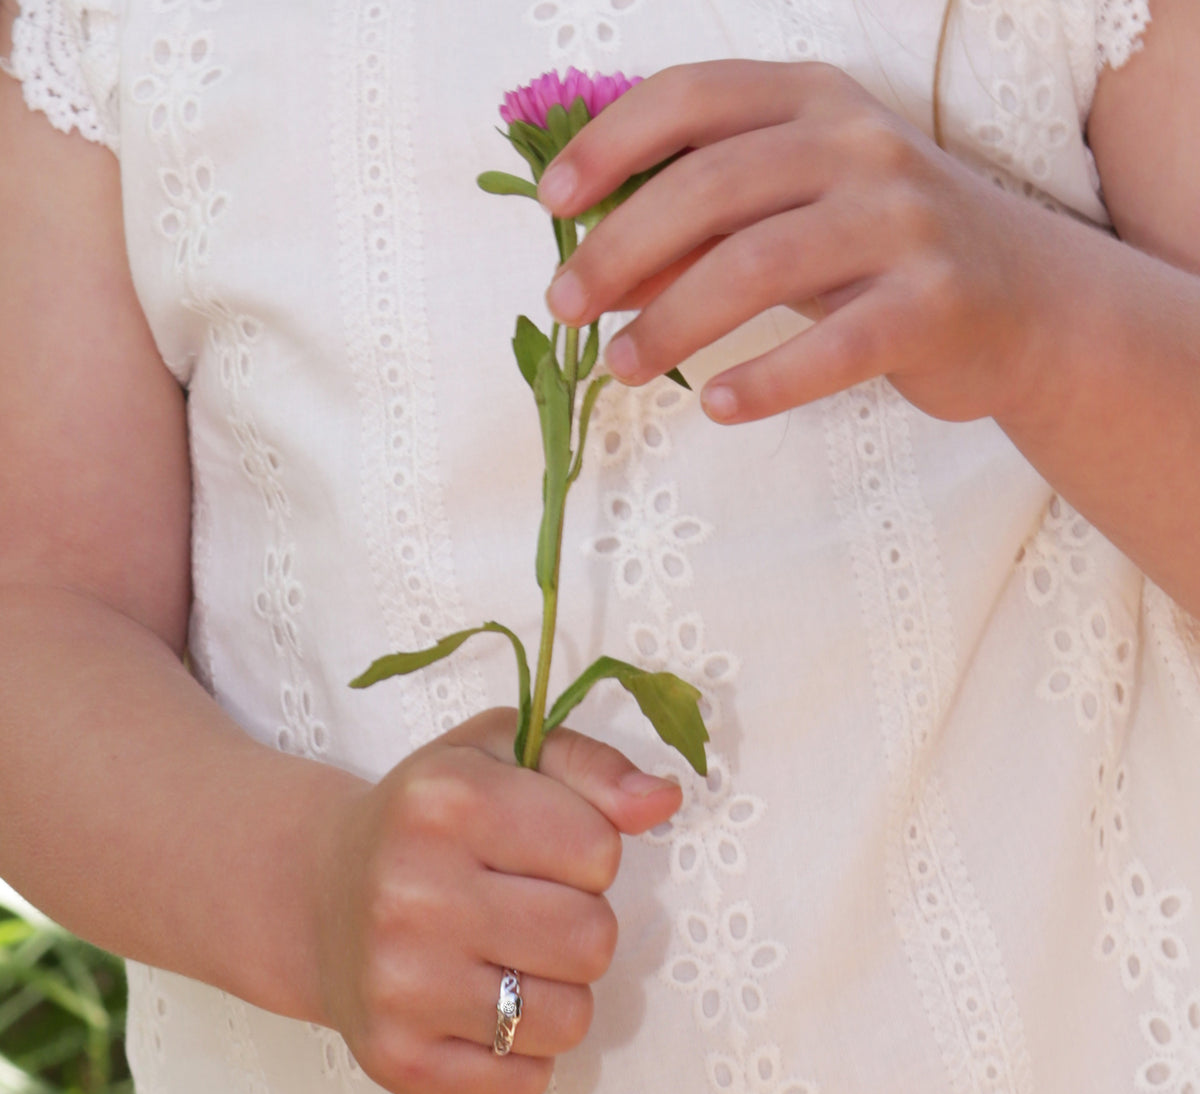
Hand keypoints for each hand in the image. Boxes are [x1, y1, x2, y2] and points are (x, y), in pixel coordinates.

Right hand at [314, 709, 681, 1093]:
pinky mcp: (395, 1059)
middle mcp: (412, 891)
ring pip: (569, 1019)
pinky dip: (522, 1052)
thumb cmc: (432, 815)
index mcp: (446, 800)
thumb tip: (662, 800)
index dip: (588, 850)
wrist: (320, 889)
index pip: (600, 849)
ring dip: (557, 990)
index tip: (543, 848)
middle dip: (580, 922)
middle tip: (528, 905)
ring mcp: (398, 983)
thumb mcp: (504, 752)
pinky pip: (525, 1084)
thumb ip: (593, 765)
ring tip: (505, 954)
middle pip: (592, 939)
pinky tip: (481, 1004)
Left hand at [540, 60, 1067, 426]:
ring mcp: (902, 222)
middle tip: (565, 307)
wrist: (1028, 300)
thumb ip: (700, 237)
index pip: (692, 97)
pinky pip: (833, 346)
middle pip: (711, 187)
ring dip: (672, 321)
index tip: (552, 203)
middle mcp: (859, 146)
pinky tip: (715, 406)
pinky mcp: (933, 303)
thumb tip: (599, 278)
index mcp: (814, 103)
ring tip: (619, 365)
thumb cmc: (881, 253)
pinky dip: (765, 381)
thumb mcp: (789, 221)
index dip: (611, 142)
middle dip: (620, 250)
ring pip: (759, 264)